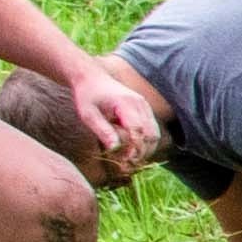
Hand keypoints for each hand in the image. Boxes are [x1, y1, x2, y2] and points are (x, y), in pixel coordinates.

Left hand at [71, 60, 164, 177]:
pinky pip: (152, 130)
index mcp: (126, 104)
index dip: (134, 148)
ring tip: (130, 158)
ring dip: (145, 148)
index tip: (124, 161)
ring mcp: (145, 107)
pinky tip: (132, 148)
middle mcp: (141, 105)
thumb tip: (115, 149)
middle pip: (151, 135)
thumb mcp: (88, 114)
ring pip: (155, 134)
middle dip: (142, 152)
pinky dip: (145, 142)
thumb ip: (102, 131)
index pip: (138, 131)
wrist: (92, 78)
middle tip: (128, 164)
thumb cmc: (87, 96)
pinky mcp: (146, 110)